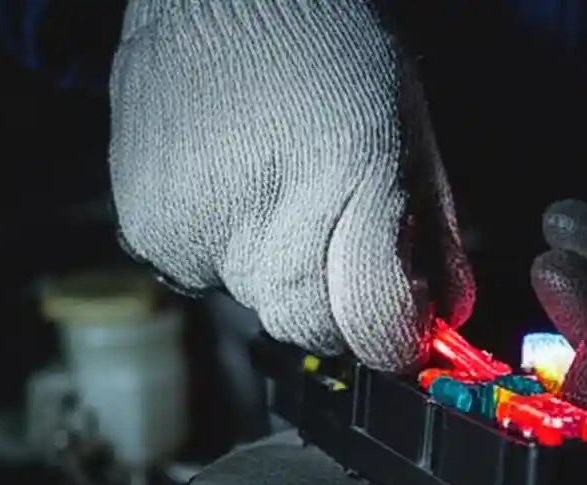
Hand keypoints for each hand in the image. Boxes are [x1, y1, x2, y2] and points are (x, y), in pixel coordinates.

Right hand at [109, 0, 473, 371]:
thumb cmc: (328, 46)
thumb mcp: (410, 130)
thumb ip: (431, 234)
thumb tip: (443, 321)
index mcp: (343, 179)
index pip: (373, 329)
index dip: (395, 335)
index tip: (402, 318)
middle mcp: (261, 217)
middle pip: (310, 327)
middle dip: (335, 304)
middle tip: (334, 231)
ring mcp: (192, 228)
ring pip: (253, 303)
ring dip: (275, 269)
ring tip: (273, 186)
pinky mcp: (144, 229)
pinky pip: (199, 276)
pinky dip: (222, 249)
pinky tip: (228, 184)